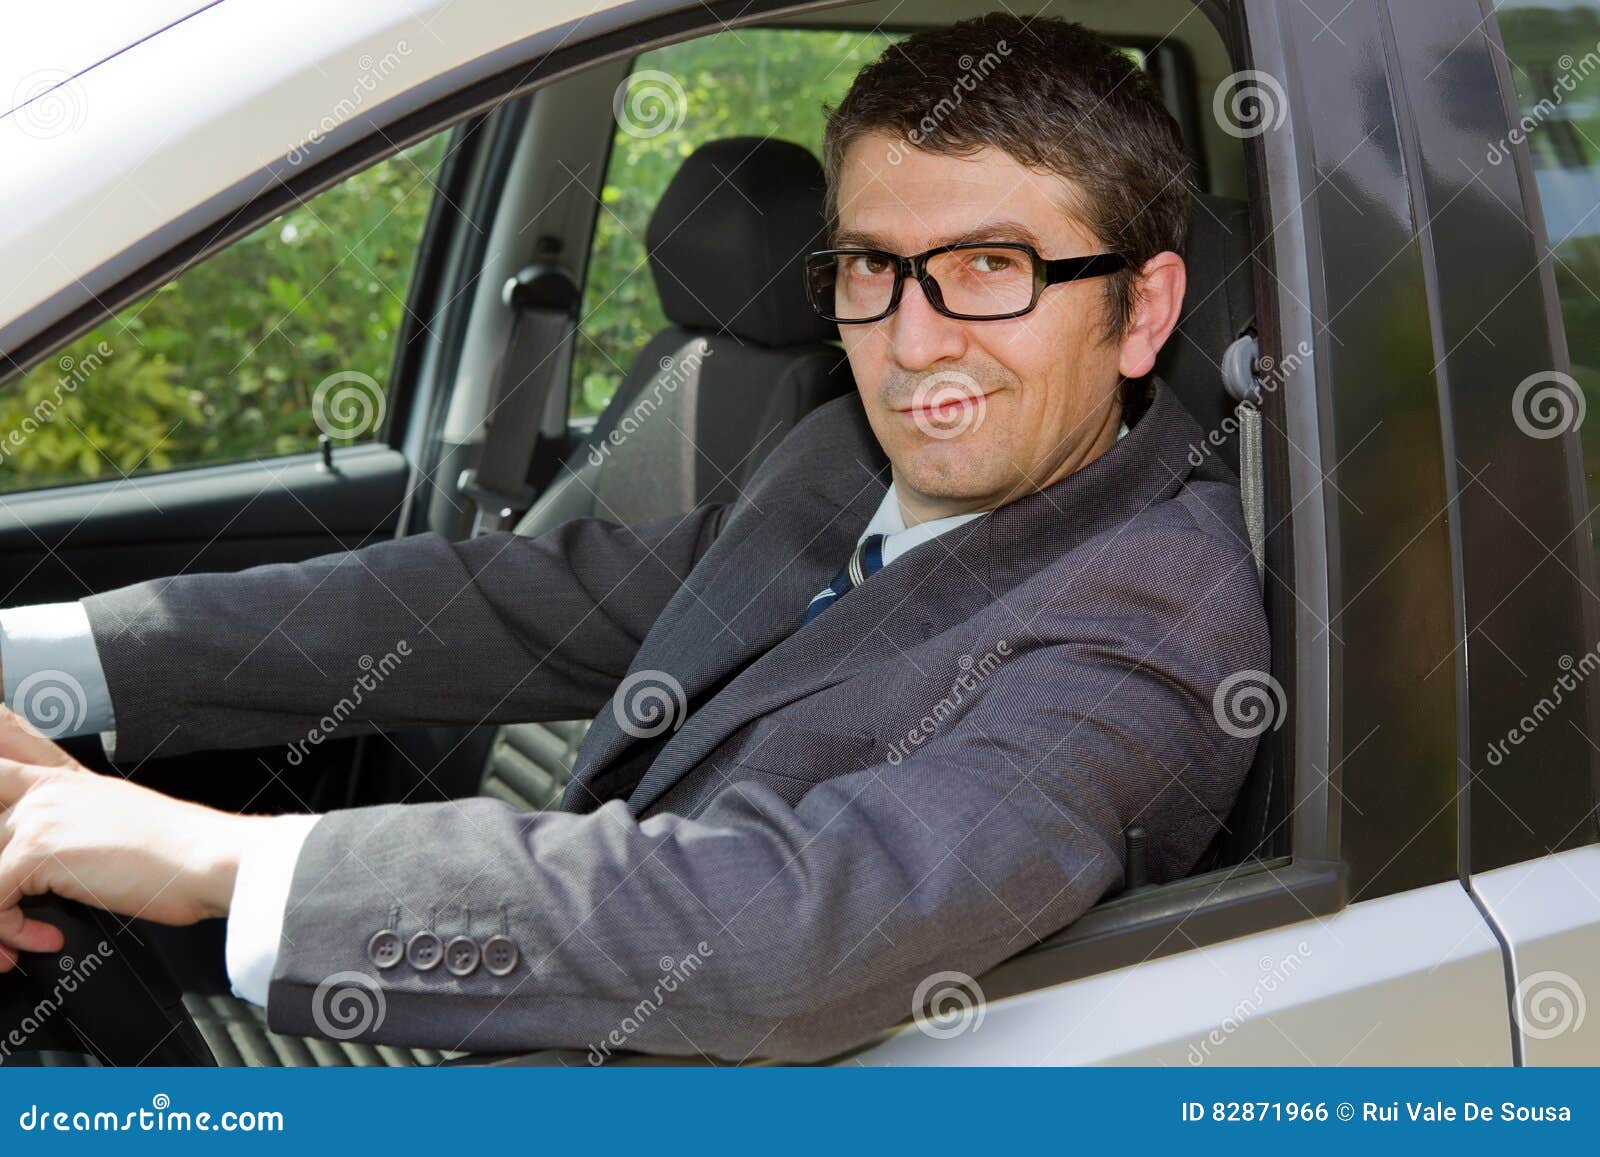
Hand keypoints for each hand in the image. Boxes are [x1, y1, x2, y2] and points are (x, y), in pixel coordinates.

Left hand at [0, 706, 268, 970]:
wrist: (210, 859)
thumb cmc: (179, 851)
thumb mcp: (122, 819)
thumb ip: (78, 824)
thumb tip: (58, 859)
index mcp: (66, 780)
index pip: (9, 736)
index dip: (0, 729)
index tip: (2, 739)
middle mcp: (46, 791)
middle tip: (9, 890)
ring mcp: (39, 816)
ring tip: (21, 938)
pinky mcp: (35, 851)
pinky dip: (11, 932)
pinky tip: (44, 938)